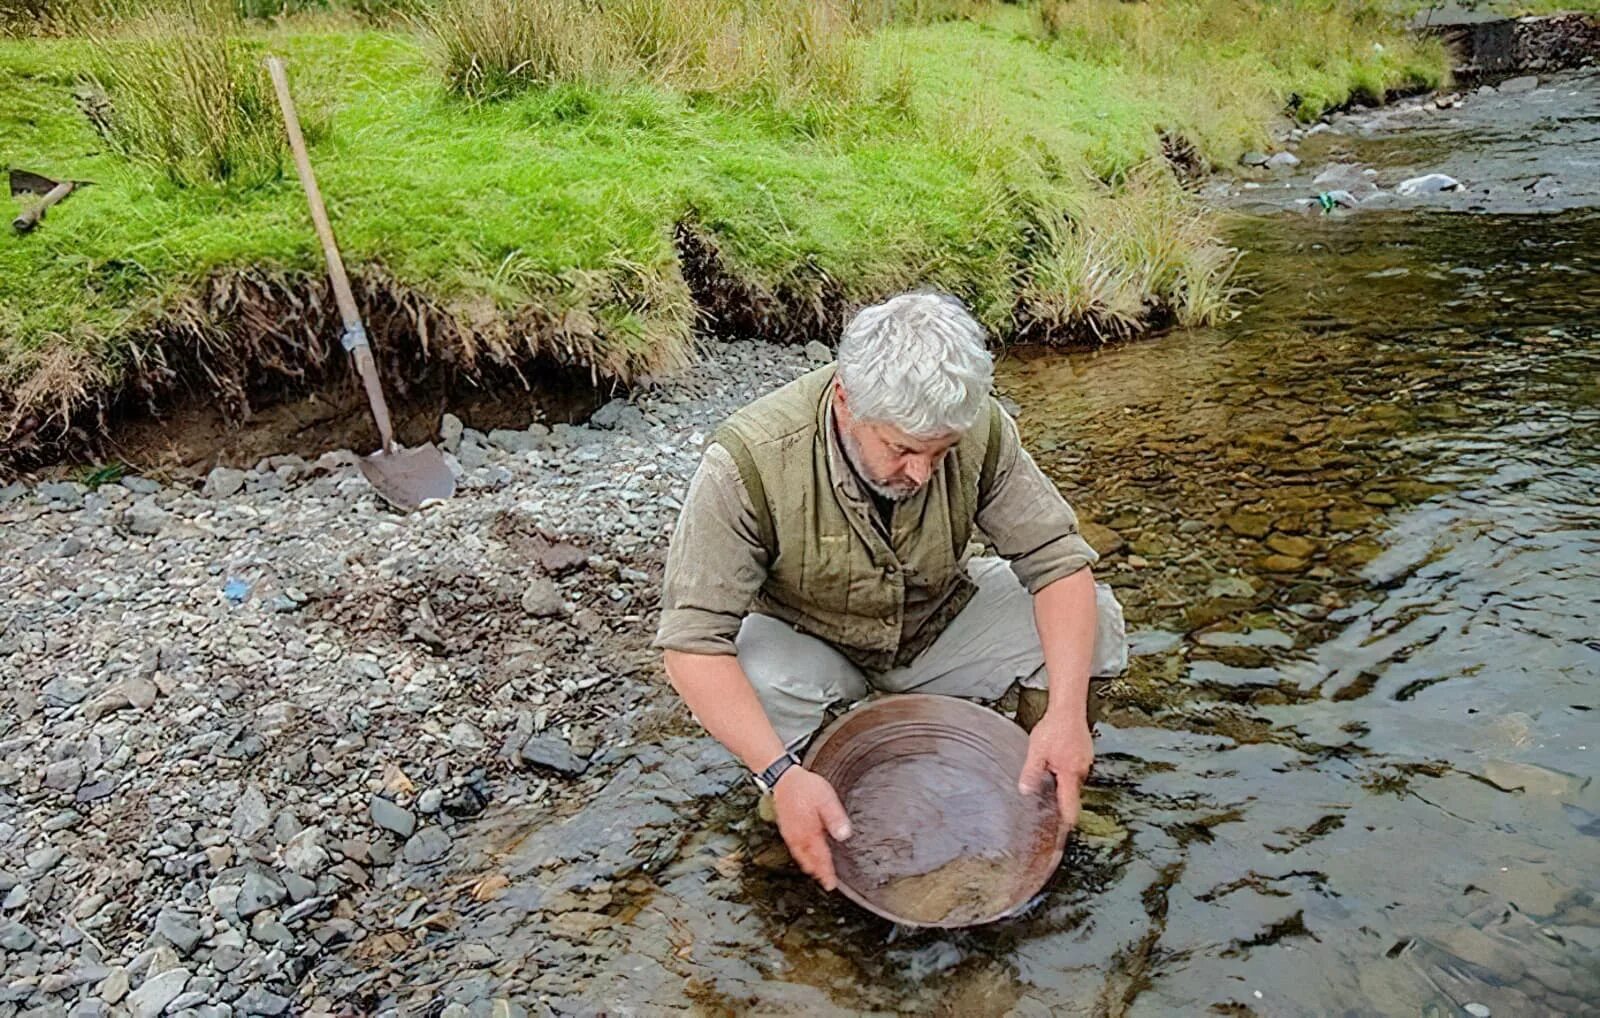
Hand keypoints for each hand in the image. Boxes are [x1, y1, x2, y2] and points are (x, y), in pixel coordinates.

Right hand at [772, 767, 852, 889]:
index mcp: (809, 832)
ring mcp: (790, 833)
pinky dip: (800, 857)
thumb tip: (844, 835)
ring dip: (809, 866)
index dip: (826, 872)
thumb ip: (835, 818)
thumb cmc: (805, 787)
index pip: (821, 857)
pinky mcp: (786, 828)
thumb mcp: (826, 799)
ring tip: (817, 874)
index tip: (831, 884)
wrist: (783, 778)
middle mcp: (798, 836)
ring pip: (800, 857)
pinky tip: (804, 855)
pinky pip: (793, 849)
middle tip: (826, 883)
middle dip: (818, 873)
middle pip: (809, 861)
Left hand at [1018, 708, 1093, 838]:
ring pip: (1072, 782)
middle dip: (1059, 799)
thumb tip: (1025, 792)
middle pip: (1071, 794)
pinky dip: (1065, 772)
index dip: (1066, 822)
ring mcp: (1086, 763)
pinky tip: (1054, 763)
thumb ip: (1031, 773)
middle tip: (1044, 801)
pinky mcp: (1085, 756)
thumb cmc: (1053, 729)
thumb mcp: (1036, 751)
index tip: (1061, 834)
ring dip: (1061, 783)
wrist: (1068, 709)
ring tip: (1048, 774)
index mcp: (1070, 774)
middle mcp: (1082, 771)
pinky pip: (1075, 770)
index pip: (1070, 806)